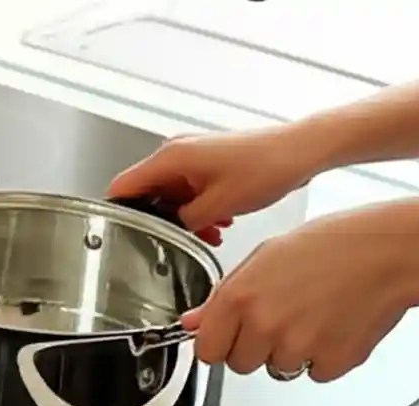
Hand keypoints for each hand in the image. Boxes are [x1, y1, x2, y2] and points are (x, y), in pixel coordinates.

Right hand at [108, 127, 324, 244]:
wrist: (301, 150)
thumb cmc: (267, 167)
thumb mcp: (218, 205)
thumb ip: (183, 221)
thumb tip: (168, 231)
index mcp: (170, 158)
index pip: (122, 187)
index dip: (118, 213)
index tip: (122, 235)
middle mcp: (176, 153)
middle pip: (148, 193)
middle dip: (162, 220)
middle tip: (178, 241)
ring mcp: (192, 156)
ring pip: (171, 195)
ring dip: (184, 218)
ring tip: (208, 234)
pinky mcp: (207, 162)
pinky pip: (190, 190)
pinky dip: (198, 208)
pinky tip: (219, 222)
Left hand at [182, 203, 418, 382]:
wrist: (387, 252)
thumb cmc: (330, 247)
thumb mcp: (263, 258)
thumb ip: (223, 297)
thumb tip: (192, 322)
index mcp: (239, 297)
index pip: (207, 349)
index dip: (218, 343)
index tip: (228, 337)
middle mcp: (264, 325)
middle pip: (239, 364)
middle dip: (254, 348)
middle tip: (280, 318)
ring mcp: (297, 347)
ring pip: (277, 369)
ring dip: (289, 351)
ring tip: (311, 316)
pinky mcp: (331, 362)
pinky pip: (313, 373)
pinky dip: (322, 358)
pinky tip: (332, 326)